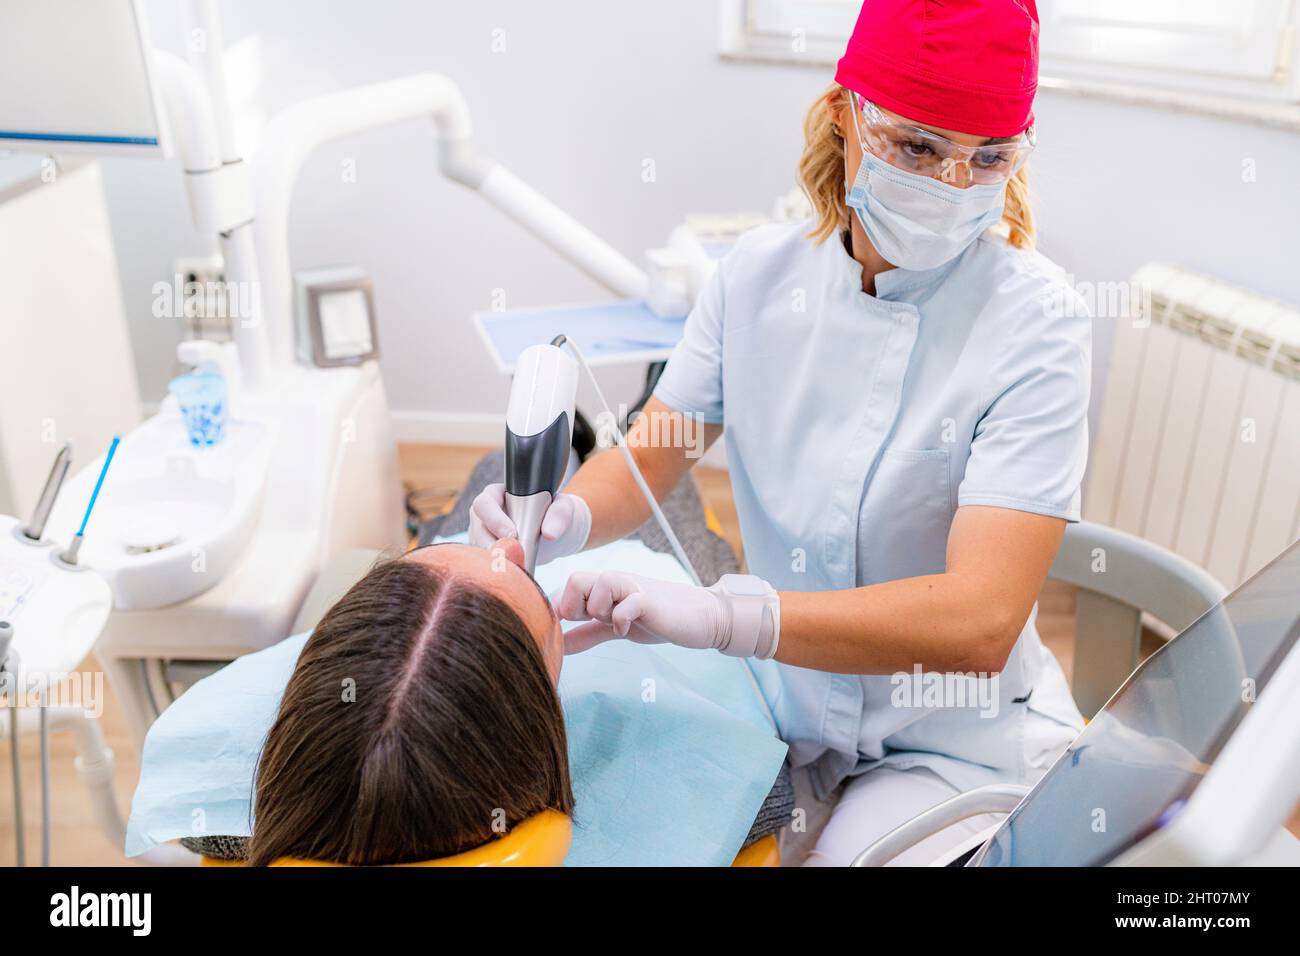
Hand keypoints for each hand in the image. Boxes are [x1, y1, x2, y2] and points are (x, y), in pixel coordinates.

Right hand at [468, 483, 591, 564]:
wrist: (555, 535)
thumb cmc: (555, 515)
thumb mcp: (563, 509)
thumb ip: (559, 515)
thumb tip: (550, 534)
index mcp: (498, 495)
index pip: (484, 503)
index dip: (494, 519)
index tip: (511, 534)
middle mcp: (485, 515)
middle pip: (477, 530)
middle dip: (491, 545)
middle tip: (509, 557)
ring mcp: (483, 536)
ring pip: (478, 549)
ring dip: (493, 560)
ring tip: (513, 568)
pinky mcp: (487, 554)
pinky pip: (484, 563)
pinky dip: (496, 569)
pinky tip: (512, 573)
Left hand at [555, 571, 778, 658]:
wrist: (699, 619)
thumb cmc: (656, 620)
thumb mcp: (614, 628)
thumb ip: (587, 634)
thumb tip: (558, 646)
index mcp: (604, 586)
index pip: (568, 586)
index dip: (564, 608)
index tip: (578, 625)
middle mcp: (616, 582)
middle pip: (575, 579)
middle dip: (576, 607)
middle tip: (594, 622)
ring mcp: (633, 588)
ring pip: (599, 585)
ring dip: (599, 611)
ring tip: (615, 624)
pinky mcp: (649, 601)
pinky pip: (625, 604)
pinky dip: (620, 620)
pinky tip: (626, 631)